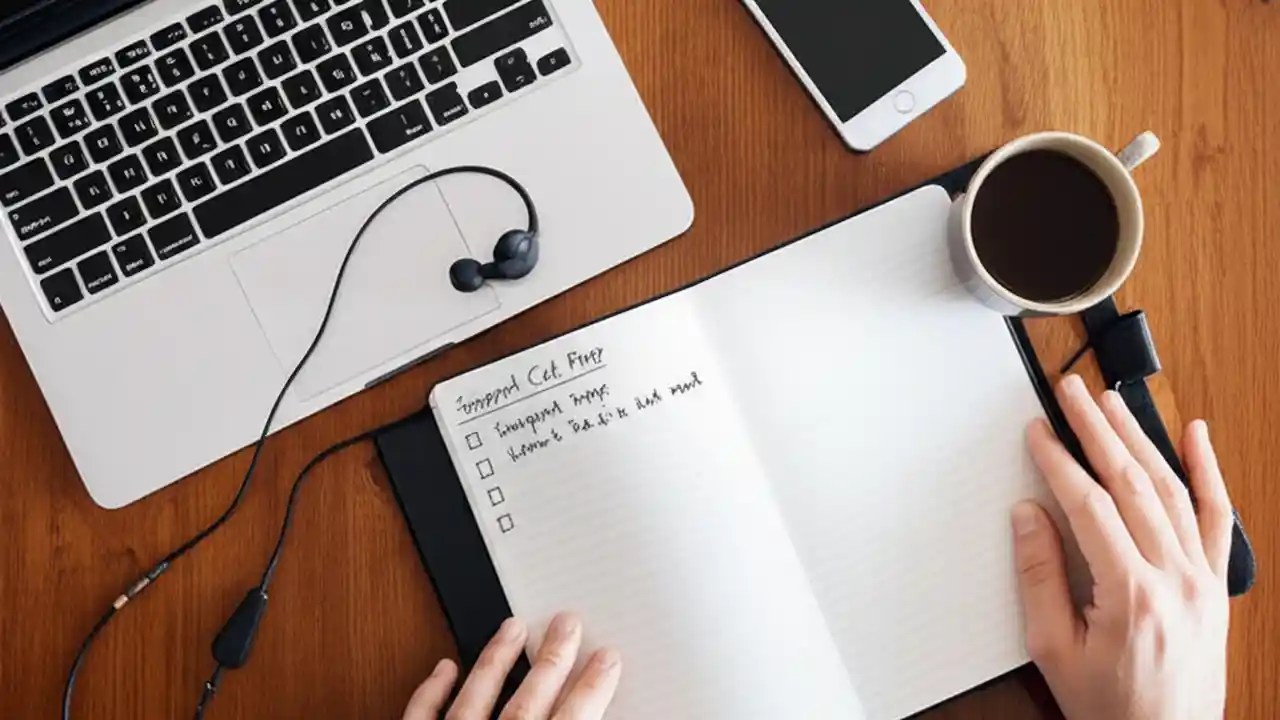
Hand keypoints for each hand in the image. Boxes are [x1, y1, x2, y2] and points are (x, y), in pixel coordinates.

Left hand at [402, 613, 621, 719]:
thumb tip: (593, 715)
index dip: (592, 688)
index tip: (607, 658)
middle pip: (527, 703)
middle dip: (552, 660)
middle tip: (567, 623)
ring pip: (476, 699)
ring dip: (497, 660)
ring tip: (514, 625)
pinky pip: (421, 718)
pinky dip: (431, 692)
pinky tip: (444, 666)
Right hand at [1013, 375, 1231, 719]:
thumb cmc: (1110, 707)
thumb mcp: (1054, 649)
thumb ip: (1039, 578)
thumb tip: (1029, 516)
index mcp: (1132, 596)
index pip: (1090, 507)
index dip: (1060, 462)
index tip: (1039, 431)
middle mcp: (1176, 580)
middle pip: (1133, 484)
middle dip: (1097, 430)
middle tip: (1073, 392)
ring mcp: (1203, 580)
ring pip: (1173, 491)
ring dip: (1140, 439)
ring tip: (1113, 403)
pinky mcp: (1216, 585)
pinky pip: (1217, 518)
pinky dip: (1208, 473)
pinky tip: (1196, 436)